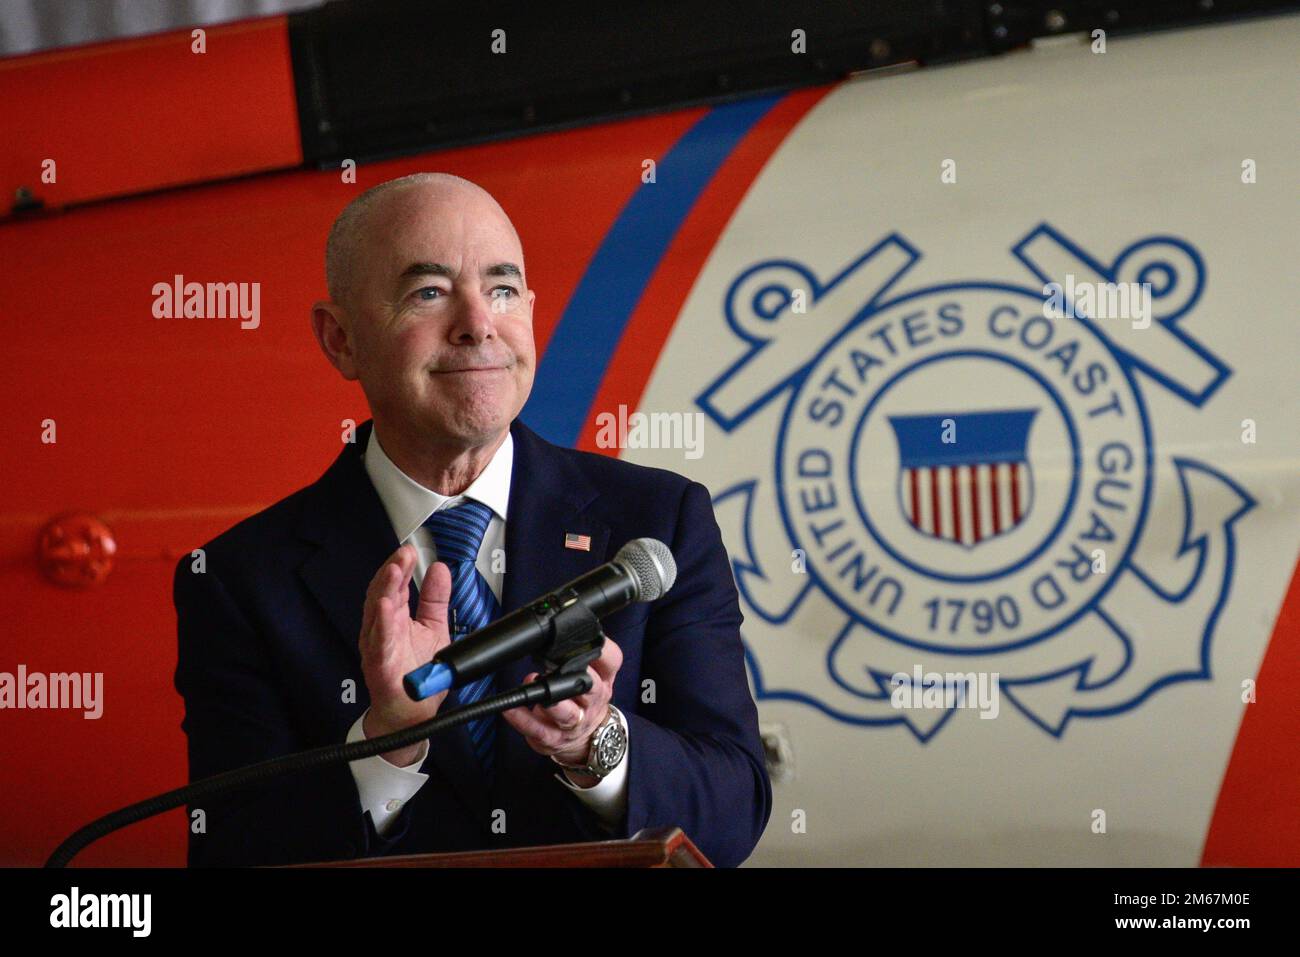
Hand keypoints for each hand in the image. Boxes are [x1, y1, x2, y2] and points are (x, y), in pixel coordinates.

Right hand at [359, 544, 452, 765]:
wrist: (411, 712)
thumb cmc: (416, 673)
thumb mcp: (433, 628)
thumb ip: (435, 600)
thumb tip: (440, 570)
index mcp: (394, 619)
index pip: (395, 586)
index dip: (400, 567)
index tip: (409, 551)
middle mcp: (383, 630)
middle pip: (382, 594)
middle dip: (392, 572)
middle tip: (403, 555)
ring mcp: (379, 648)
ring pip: (377, 615)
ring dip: (384, 591)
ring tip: (393, 572)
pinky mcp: (380, 668)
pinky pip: (380, 645)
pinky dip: (382, 626)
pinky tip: (386, 609)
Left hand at [502, 637, 623, 786]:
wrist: (591, 740)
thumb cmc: (586, 700)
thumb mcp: (593, 676)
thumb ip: (574, 656)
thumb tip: (543, 646)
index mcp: (603, 680)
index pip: (611, 660)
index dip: (602, 650)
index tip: (588, 642)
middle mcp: (593, 701)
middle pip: (590, 688)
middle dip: (577, 678)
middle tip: (559, 667)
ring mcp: (575, 723)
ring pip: (567, 714)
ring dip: (552, 702)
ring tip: (536, 689)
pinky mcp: (555, 739)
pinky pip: (538, 730)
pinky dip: (523, 719)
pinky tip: (510, 709)